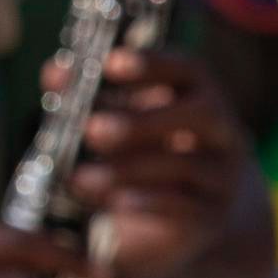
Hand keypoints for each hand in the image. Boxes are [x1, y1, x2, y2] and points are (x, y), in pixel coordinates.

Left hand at [66, 46, 264, 277]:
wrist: (189, 213)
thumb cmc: (143, 151)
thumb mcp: (118, 120)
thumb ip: (87, 95)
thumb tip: (55, 73)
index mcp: (196, 96)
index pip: (187, 69)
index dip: (153, 63)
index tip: (110, 63)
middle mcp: (219, 131)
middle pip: (198, 113)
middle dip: (142, 121)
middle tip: (92, 129)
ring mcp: (221, 174)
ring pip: (184, 165)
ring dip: (127, 170)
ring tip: (80, 178)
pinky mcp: (212, 214)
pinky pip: (185, 207)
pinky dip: (146, 203)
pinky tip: (114, 202)